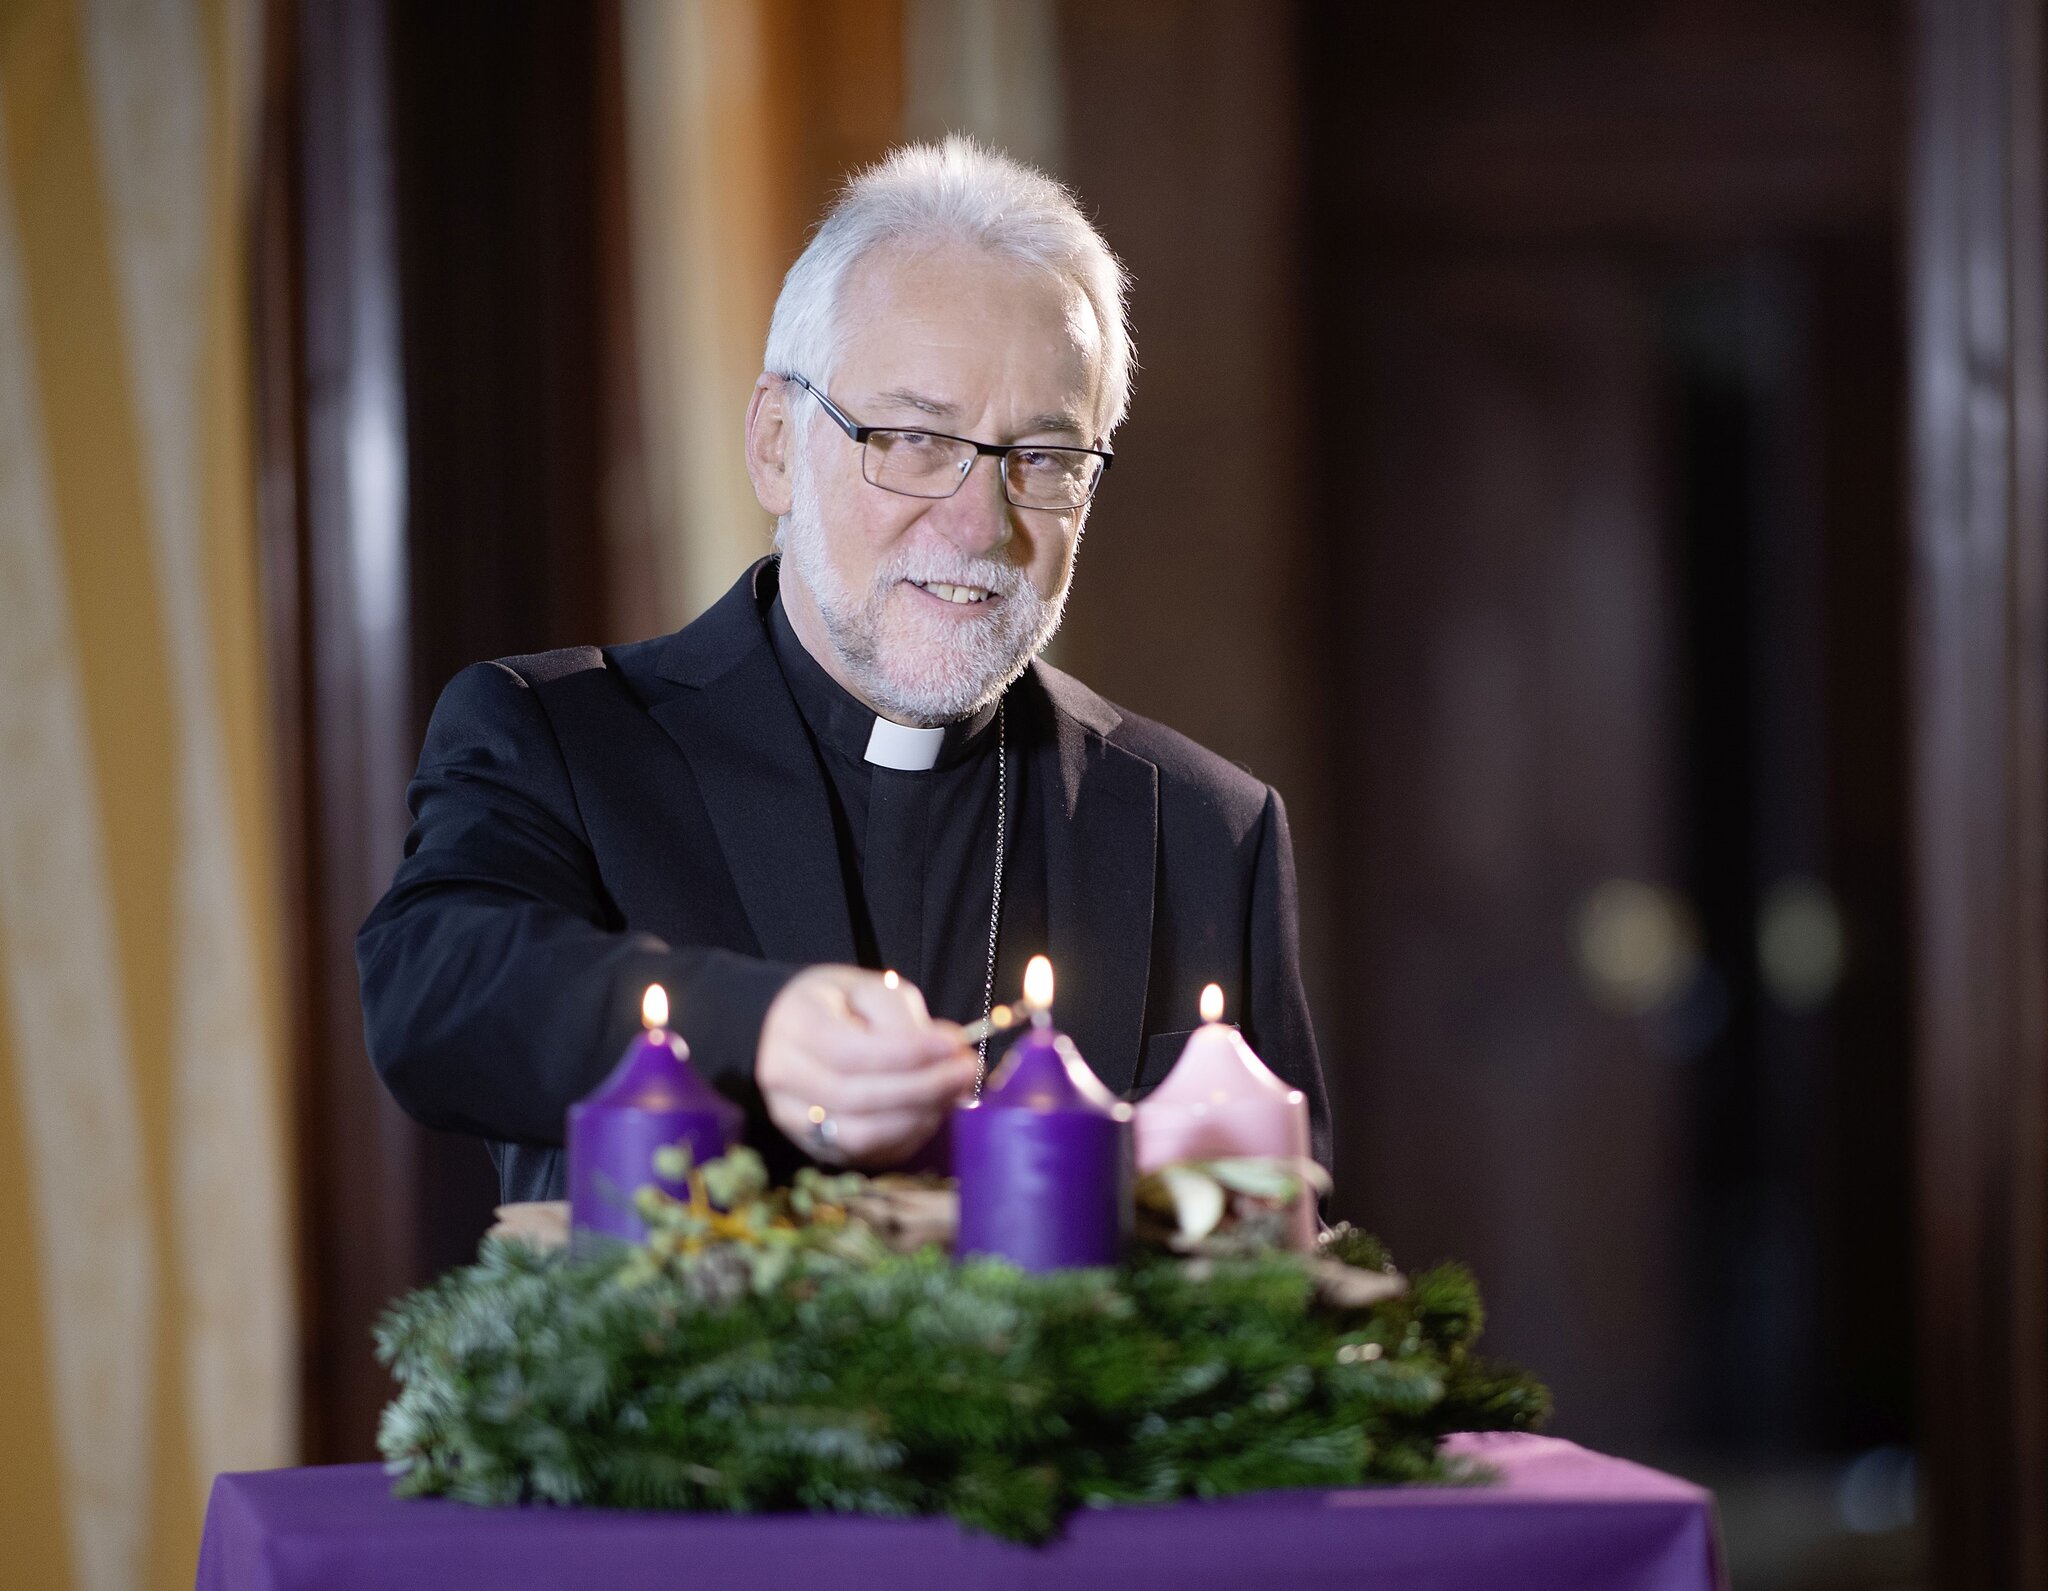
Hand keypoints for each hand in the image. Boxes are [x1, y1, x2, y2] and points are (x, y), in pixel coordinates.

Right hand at [756, 966, 977, 1167]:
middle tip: (967, 1070)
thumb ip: (903, 1015)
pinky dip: (908, 1135)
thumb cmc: (837, 1006)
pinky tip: (931, 1109)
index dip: (908, 1054)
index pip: (851, 1052)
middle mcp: (785, 1080)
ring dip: (918, 1117)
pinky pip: (869, 1154)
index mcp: (795, 1027)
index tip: (953, 1045)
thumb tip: (948, 1048)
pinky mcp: (818, 1147)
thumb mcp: (866, 988)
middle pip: (858, 1099)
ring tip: (953, 1090)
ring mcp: (796, 1121)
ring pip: (862, 1136)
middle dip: (923, 1088)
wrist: (790, 1034)